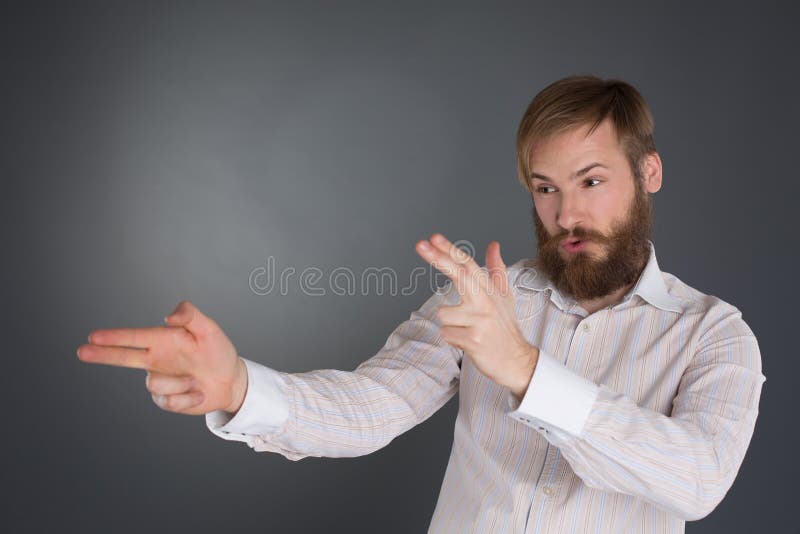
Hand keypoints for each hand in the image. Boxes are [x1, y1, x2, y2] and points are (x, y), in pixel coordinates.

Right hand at [77, 301, 247, 415]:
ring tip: (197, 378)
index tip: (93, 336)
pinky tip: (197, 392)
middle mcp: (157, 358)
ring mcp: (160, 379)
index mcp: (163, 340)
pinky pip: (169, 402)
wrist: (231, 380)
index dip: (114, 337)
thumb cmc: (219, 351)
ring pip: (155, 384)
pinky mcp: (166, 400)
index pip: (134, 337)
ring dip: (179, 384)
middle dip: (103, 354)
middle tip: (82, 350)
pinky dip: (187, 397)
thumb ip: (190, 315)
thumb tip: (168, 316)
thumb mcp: (209, 330)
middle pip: (124, 357)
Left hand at [415, 233, 538, 397]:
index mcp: (490, 290)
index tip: (433, 238)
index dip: (450, 250)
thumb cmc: (505, 328)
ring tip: (467, 330)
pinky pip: (446, 334)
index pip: (468, 264)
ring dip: (450, 324)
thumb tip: (493, 245)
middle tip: (420, 245)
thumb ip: (496, 270)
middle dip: (438, 259)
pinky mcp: (474, 340)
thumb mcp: (504, 296)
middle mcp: (486, 302)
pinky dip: (452, 339)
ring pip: (444, 314)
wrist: (517, 361)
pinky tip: (467, 342)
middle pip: (459, 275)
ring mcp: (481, 321)